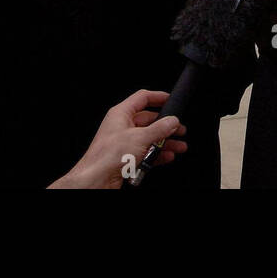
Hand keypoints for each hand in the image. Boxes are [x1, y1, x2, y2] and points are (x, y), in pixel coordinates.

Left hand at [48, 89, 186, 188]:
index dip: (158, 97)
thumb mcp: (140, 138)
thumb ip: (160, 128)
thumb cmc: (108, 156)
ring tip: (179, 146)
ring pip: (149, 138)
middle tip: (180, 129)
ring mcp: (124, 142)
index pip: (142, 98)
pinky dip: (157, 154)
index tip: (171, 100)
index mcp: (121, 114)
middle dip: (166, 126)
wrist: (96, 179)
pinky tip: (167, 156)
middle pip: (148, 120)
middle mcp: (122, 126)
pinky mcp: (126, 156)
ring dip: (165, 142)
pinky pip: (145, 152)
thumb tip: (172, 121)